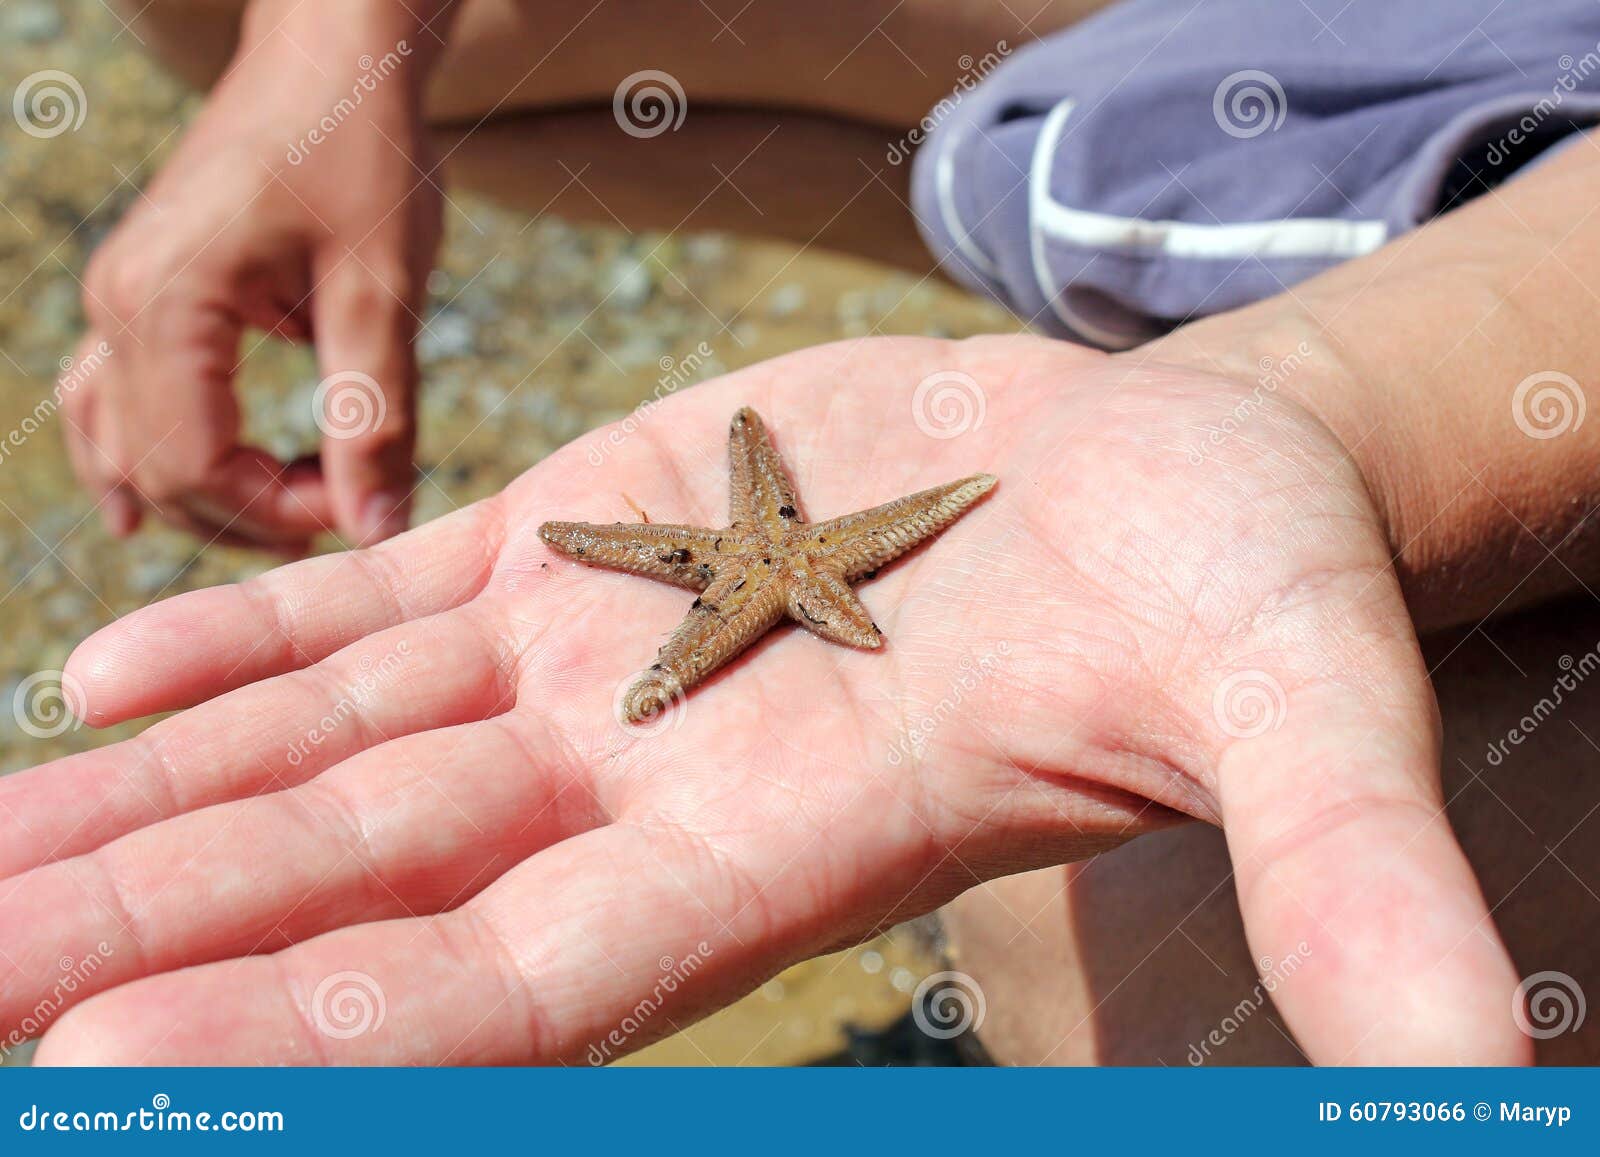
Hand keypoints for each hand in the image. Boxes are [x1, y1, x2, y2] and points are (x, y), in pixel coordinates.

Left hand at [2, 335, 1523, 1063]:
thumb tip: (1474, 1085)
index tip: (104, 1076)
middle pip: (360, 892)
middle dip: (142, 942)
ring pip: (334, 755)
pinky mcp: (596, 548)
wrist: (1179, 478)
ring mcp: (605, 664)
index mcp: (791, 846)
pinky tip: (97, 689)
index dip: (321, 1041)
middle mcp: (656, 783)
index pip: (515, 985)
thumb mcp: (1309, 711)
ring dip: (148, 809)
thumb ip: (1356, 883)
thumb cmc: (1248, 591)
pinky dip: (244, 643)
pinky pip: (385, 612)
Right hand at [67, 4, 441, 550]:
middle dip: (249, 513)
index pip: (193, 465)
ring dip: (200, 496)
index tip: (362, 506)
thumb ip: (374, 415)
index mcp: (168, 302)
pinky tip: (155, 505)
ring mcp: (120, 295)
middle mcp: (120, 303)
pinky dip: (141, 456)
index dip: (277, 512)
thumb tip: (376, 527)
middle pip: (155, 468)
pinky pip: (111, 398)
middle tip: (344, 512)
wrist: (334, 55)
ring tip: (279, 521)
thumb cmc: (362, 151)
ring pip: (123, 442)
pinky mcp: (144, 292)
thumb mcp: (382, 289)